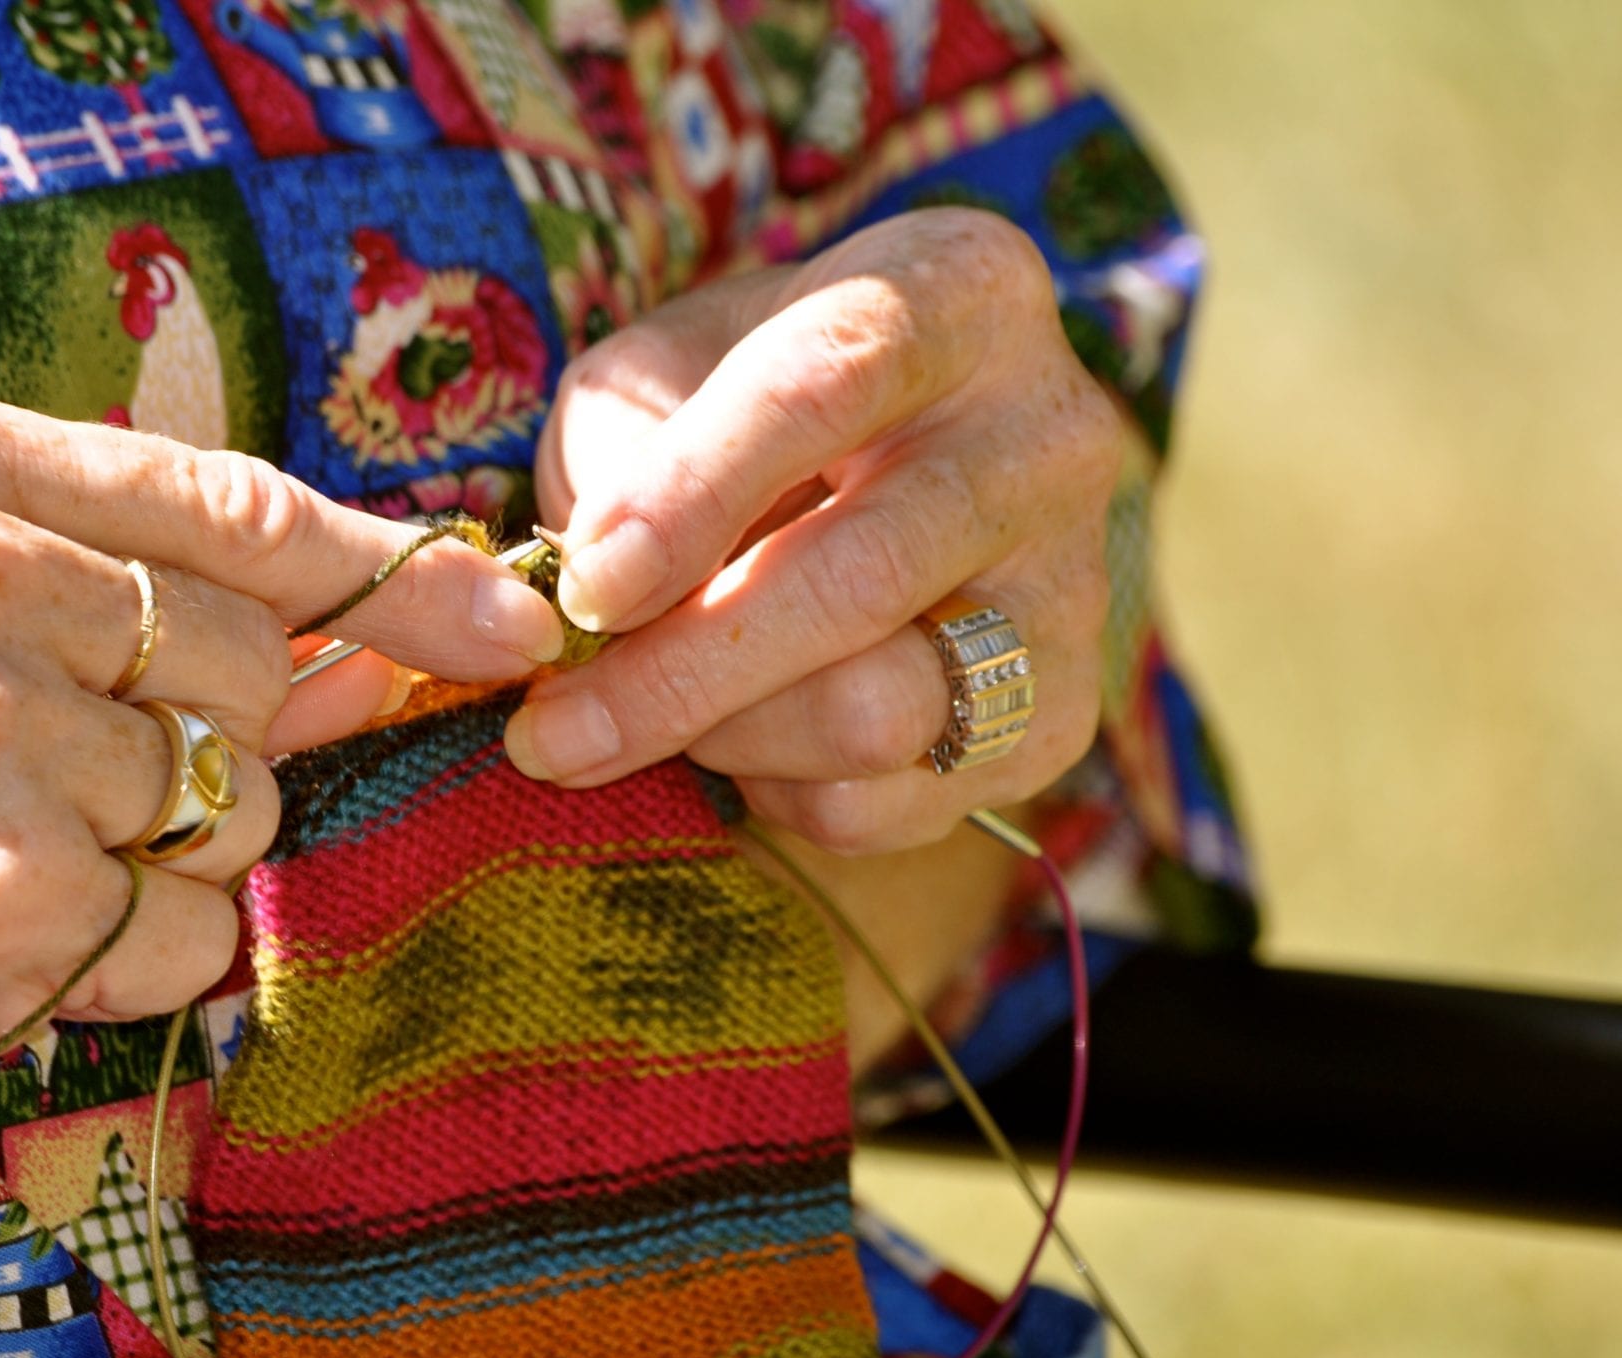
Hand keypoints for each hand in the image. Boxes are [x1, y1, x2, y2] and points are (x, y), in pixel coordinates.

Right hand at [0, 383, 562, 1203]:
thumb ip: (115, 572)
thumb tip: (375, 627)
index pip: (236, 507)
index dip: (392, 566)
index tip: (508, 610)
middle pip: (250, 670)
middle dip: (204, 739)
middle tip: (47, 772)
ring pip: (240, 807)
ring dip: (163, 849)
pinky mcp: (11, 905)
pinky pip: (198, 928)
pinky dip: (140, 951)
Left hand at [510, 209, 1120, 853]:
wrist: (889, 468)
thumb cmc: (745, 401)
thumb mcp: (663, 369)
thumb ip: (622, 451)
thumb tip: (594, 598)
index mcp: (958, 292)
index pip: (824, 386)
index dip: (694, 496)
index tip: (586, 588)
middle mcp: (1049, 434)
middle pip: (858, 580)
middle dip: (675, 674)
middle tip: (549, 731)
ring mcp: (1072, 585)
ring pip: (880, 711)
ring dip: (722, 736)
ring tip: (649, 708)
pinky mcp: (1061, 715)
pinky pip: (891, 800)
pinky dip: (781, 789)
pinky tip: (746, 732)